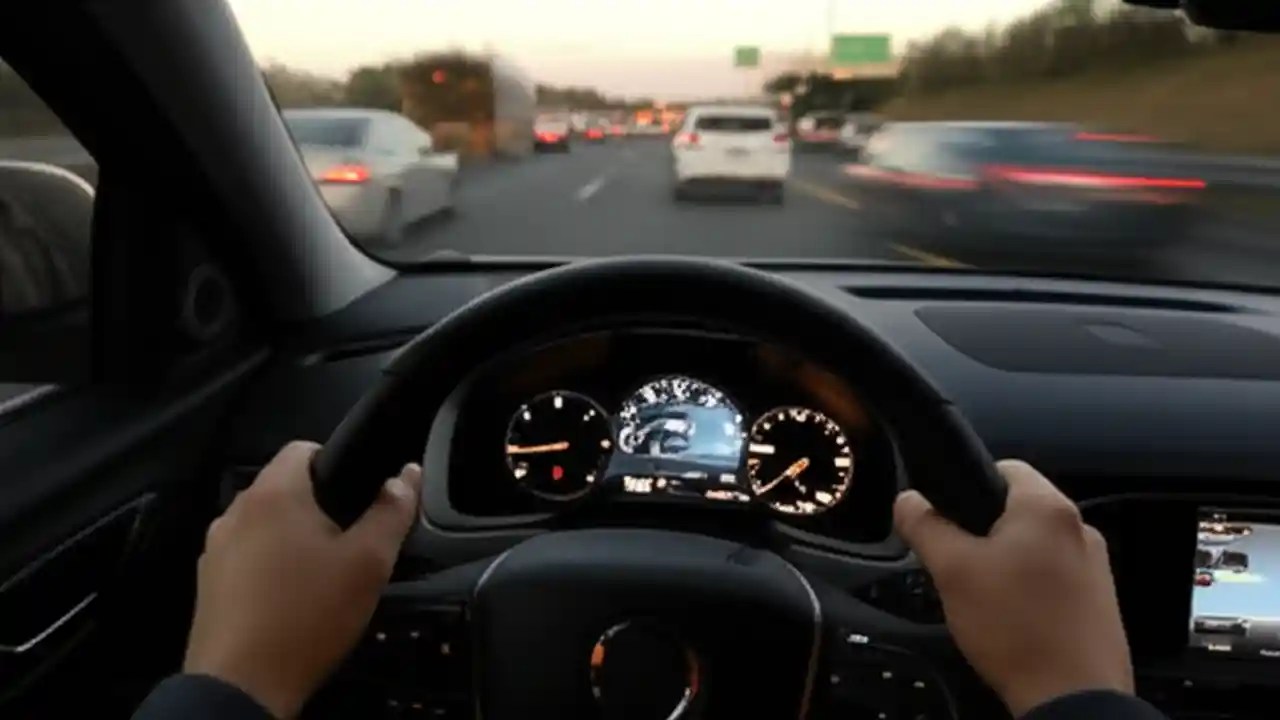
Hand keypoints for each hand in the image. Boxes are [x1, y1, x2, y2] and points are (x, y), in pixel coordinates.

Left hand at [183, 441, 421, 717]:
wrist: (242, 686)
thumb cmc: (309, 614)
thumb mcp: (368, 563)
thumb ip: (392, 511)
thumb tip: (407, 474)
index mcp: (273, 493)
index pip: (305, 447)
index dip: (339, 464)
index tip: (362, 499)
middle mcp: (234, 511)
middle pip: (285, 488)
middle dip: (319, 506)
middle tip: (352, 543)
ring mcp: (214, 548)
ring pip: (265, 525)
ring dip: (292, 538)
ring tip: (322, 576)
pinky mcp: (206, 584)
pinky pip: (246, 557)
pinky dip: (269, 567)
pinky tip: (290, 600)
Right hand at [893, 460, 1132, 716]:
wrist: (1073, 697)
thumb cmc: (1013, 627)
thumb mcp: (952, 571)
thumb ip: (924, 526)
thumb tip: (907, 500)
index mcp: (1048, 508)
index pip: (1004, 466)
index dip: (967, 487)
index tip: (947, 521)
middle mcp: (1081, 527)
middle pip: (1018, 510)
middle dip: (984, 532)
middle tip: (959, 565)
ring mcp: (1097, 566)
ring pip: (1036, 546)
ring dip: (1008, 562)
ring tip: (985, 598)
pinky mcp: (1102, 600)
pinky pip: (1056, 577)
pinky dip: (1031, 589)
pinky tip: (1014, 620)